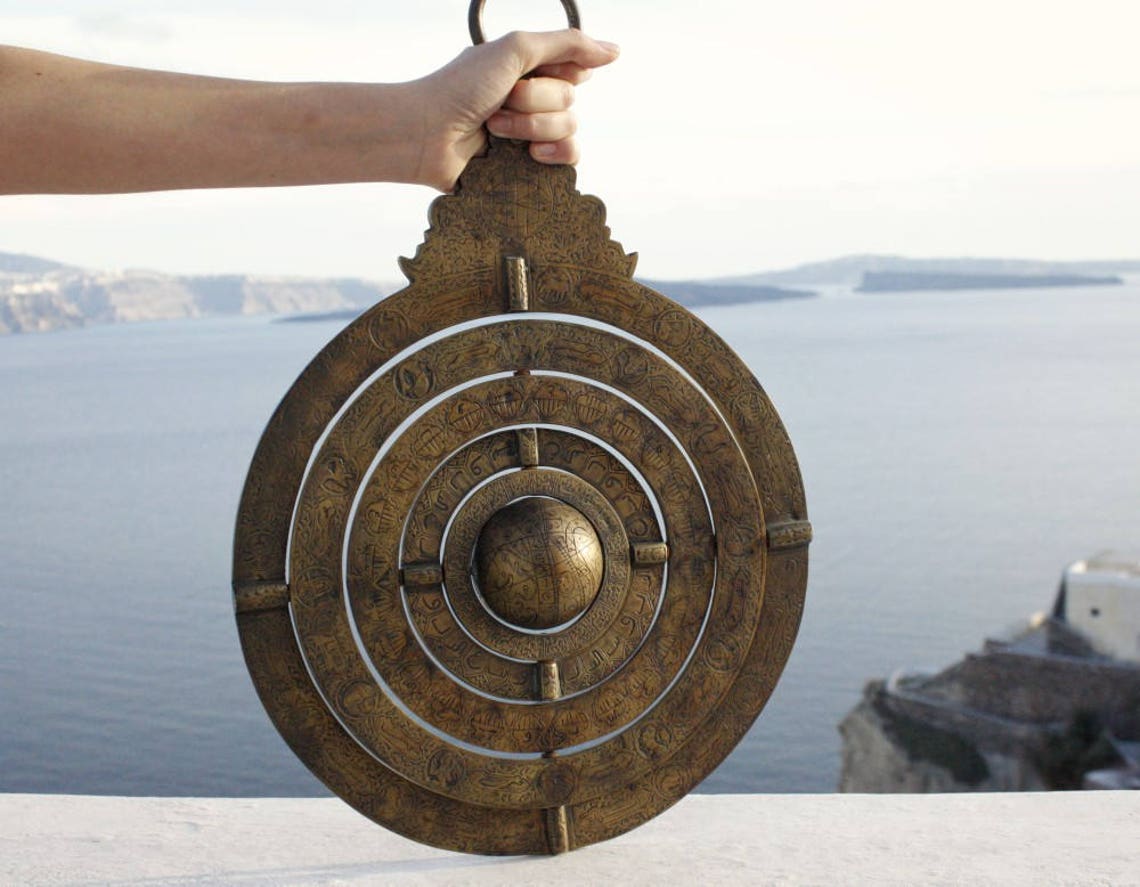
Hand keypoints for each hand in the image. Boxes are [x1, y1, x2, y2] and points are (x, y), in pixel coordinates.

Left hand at [411, 29, 618, 191]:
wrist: (427, 135)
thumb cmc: (460, 88)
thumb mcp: (514, 49)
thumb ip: (566, 44)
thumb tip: (615, 51)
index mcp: (528, 69)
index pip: (574, 67)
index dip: (558, 71)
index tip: (528, 71)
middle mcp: (532, 100)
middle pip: (571, 99)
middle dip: (535, 101)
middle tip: (500, 102)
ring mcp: (530, 134)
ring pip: (569, 128)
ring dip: (532, 127)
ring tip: (496, 128)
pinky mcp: (528, 166)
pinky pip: (569, 159)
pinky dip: (552, 154)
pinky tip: (528, 156)